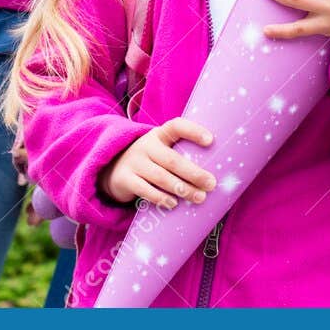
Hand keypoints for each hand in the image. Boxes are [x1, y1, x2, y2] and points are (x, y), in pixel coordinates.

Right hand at [99, 118, 215, 208]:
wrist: (114, 167)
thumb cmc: (151, 160)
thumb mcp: (162, 149)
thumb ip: (181, 153)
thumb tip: (214, 170)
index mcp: (159, 134)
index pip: (177, 126)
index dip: (193, 131)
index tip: (211, 140)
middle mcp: (146, 146)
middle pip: (172, 160)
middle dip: (194, 173)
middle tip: (211, 184)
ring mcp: (134, 162)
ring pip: (160, 177)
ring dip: (182, 188)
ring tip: (199, 197)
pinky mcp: (125, 179)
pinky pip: (145, 189)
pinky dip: (160, 197)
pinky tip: (174, 203)